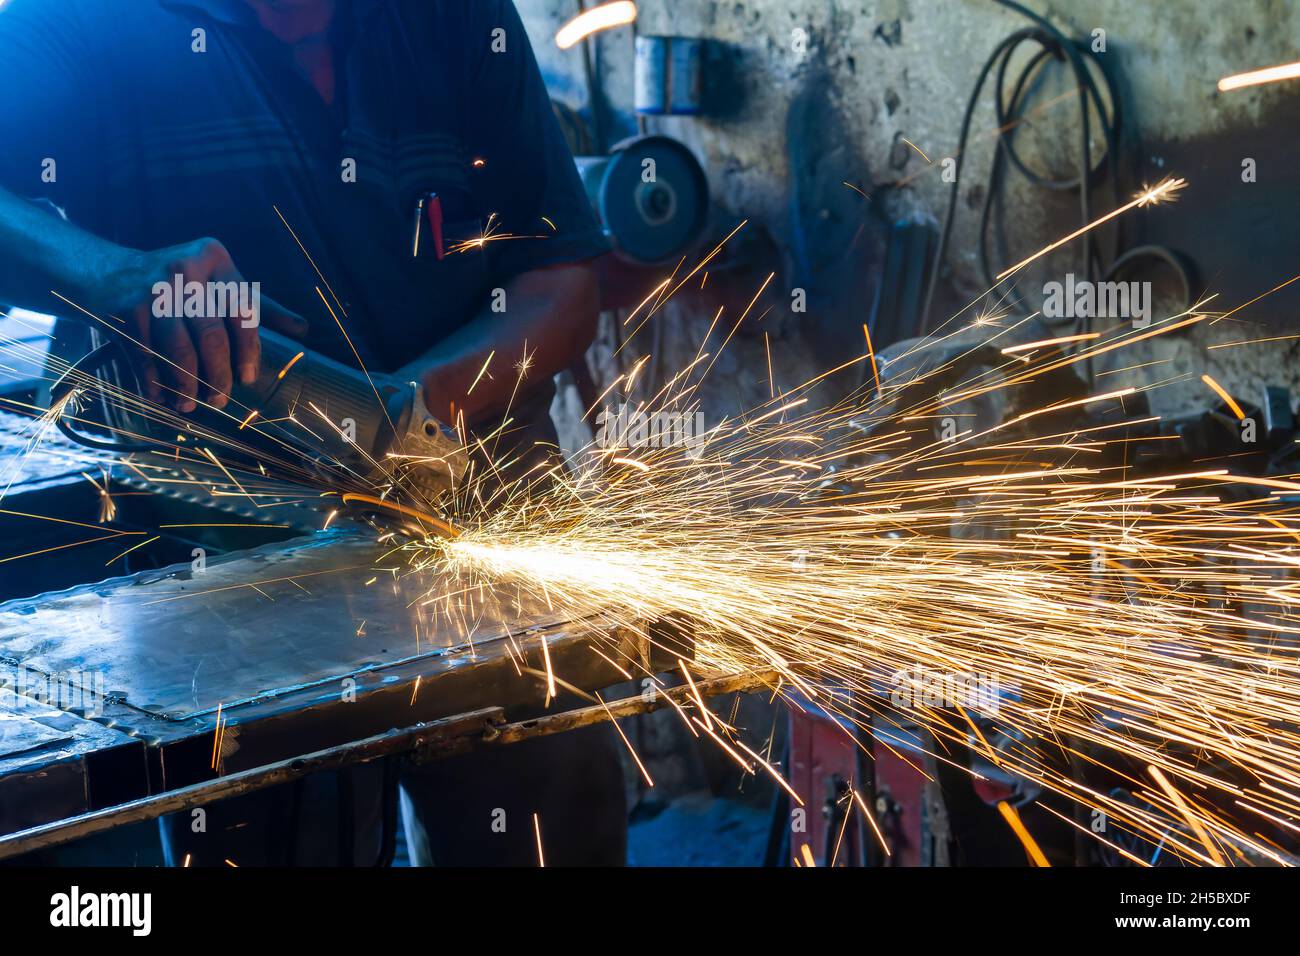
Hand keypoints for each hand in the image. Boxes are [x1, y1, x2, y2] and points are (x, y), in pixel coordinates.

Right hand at [106, 238, 306, 411]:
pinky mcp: (124, 310)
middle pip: (211, 336)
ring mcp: (151, 290)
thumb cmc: (181, 284)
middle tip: (220, 400)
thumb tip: (303, 330)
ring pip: (179, 351)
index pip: (242, 310)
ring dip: (186, 386)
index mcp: (214, 259)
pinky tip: (161, 398)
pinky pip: (146, 356)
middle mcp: (183, 269)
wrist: (109, 272)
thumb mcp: (220, 281)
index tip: (248, 378)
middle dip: (218, 376)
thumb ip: (259, 305)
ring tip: (190, 404)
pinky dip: (154, 383)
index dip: (248, 350)